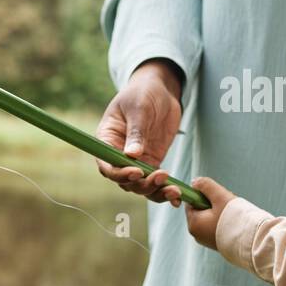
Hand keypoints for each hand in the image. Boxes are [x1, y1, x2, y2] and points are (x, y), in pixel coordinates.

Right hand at [94, 59, 182, 201]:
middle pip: (125, 181)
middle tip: (161, 176)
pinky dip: (166, 191)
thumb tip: (132, 155)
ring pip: (141, 186)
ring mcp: (136, 161)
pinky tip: (178, 196)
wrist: (160, 90)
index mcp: (107, 140)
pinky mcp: (153, 162)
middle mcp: (118, 155)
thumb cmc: (143, 93)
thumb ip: (136, 131)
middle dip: (142, 184)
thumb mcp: (139, 108)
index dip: (119, 173)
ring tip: (173, 190)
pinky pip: (156, 182)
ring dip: (156, 191)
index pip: (107, 165)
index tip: (136, 172)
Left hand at [185, 176, 236, 249]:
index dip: (203, 194)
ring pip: (210, 217)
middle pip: (201, 209)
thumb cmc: (236, 219)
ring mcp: (207, 240)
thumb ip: (206, 186)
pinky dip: (224, 221)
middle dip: (214, 202)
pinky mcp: (217, 243)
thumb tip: (195, 182)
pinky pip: (217, 226)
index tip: (216, 194)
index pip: (191, 202)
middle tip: (227, 203)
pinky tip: (236, 220)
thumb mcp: (220, 196)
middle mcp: (197, 234)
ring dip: (221, 211)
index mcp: (193, 223)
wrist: (253, 241)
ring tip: (234, 212)